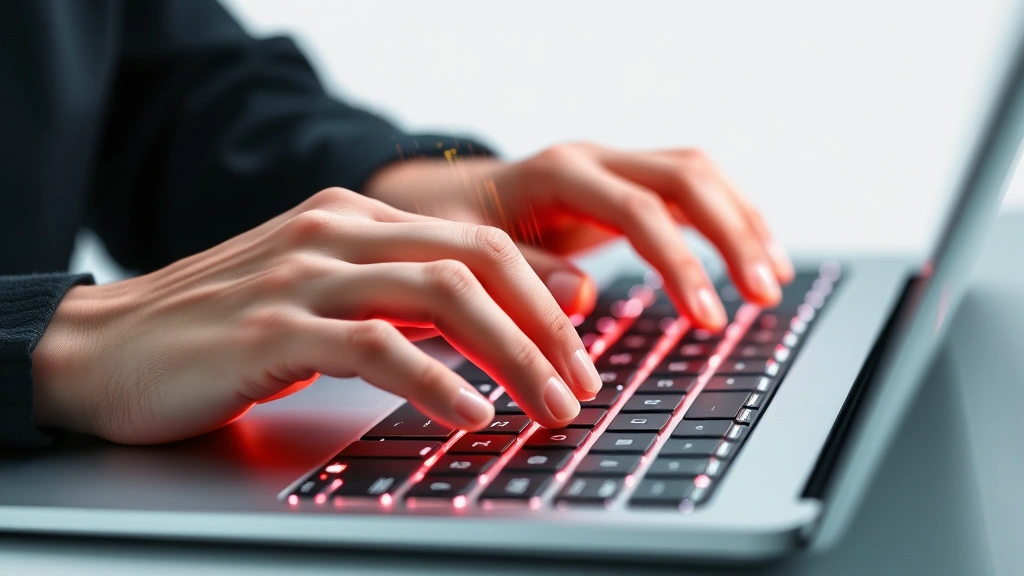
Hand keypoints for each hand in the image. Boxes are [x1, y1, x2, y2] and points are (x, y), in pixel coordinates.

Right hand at [31, 188, 600, 443]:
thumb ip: (400, 298)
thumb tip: (496, 323)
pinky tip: (471, 414)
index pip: (477, 241)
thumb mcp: (322, 297)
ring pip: (440, 296)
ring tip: (550, 405)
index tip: (584, 343)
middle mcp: (335, 232)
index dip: (544, 292)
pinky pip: (375, 347)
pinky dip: (435, 381)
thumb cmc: (220, 330)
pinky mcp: (270, 329)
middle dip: (546, 324)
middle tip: (584, 382)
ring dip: (512, 353)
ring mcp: (303, 275)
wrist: (101, 347)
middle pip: (476, 260)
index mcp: (353, 219)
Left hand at [365, 144, 793, 329]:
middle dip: (732, 234)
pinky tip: (751, 257)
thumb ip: (522, 273)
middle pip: (685, 177)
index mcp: (557, 173)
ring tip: (772, 279)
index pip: (638, 210)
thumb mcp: (465, 255)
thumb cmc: (447, 230)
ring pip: (697, 175)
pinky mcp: (621, 185)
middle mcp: (592, 159)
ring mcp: (610, 167)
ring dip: (742, 222)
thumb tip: (583, 297)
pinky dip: (725, 220)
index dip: (679, 263)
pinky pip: (687, 192)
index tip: (707, 318)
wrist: (437, 198)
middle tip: (762, 295)